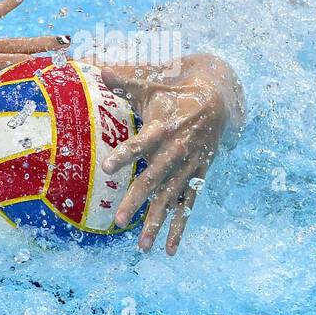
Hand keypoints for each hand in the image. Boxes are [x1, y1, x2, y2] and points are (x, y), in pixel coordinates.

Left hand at [99, 55, 243, 254]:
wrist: (220, 97)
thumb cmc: (174, 89)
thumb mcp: (152, 81)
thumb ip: (124, 79)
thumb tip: (95, 65)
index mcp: (166, 125)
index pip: (143, 142)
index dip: (126, 154)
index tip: (107, 167)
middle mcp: (178, 149)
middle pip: (155, 178)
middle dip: (137, 199)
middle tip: (118, 218)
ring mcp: (190, 166)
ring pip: (172, 198)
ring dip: (156, 222)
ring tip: (140, 246)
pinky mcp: (197, 177)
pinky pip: (188, 206)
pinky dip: (179, 227)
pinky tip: (170, 249)